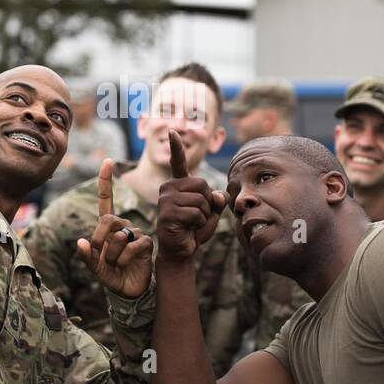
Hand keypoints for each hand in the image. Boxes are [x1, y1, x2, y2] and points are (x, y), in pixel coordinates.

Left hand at [76, 159, 153, 298]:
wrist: (129, 291)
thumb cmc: (111, 275)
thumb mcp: (94, 268)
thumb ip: (87, 256)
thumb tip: (81, 242)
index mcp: (108, 228)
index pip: (106, 201)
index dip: (106, 182)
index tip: (107, 161)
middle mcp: (122, 226)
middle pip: (108, 219)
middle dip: (100, 238)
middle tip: (100, 255)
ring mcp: (136, 234)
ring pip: (119, 235)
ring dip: (112, 254)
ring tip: (115, 264)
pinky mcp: (146, 243)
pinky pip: (132, 245)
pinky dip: (123, 258)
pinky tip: (124, 265)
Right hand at [156, 131, 226, 262]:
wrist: (181, 251)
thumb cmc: (194, 230)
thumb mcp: (211, 213)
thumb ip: (217, 201)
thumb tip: (218, 194)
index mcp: (178, 185)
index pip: (178, 163)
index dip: (176, 147)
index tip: (173, 131)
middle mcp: (169, 188)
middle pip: (202, 185)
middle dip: (208, 203)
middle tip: (197, 217)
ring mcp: (165, 200)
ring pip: (201, 200)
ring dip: (204, 216)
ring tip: (192, 223)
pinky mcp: (167, 213)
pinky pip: (196, 214)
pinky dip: (199, 224)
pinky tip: (188, 229)